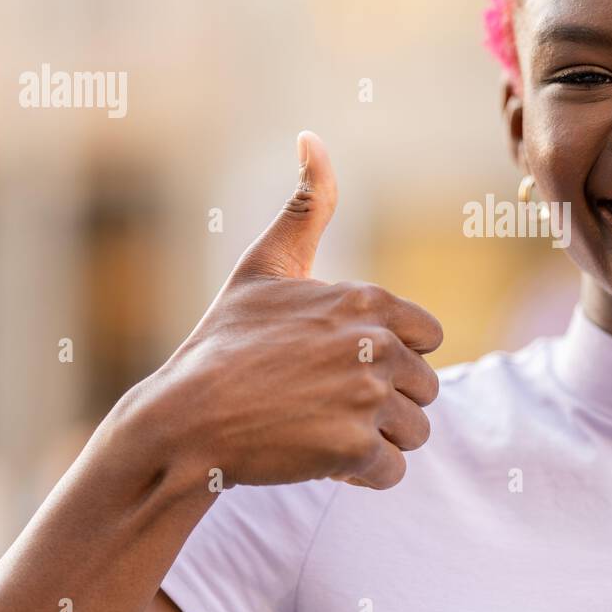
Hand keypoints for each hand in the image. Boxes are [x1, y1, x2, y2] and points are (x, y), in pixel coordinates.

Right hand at [115, 131, 442, 490]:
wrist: (181, 418)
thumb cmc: (223, 342)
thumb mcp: (264, 265)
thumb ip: (306, 205)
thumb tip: (312, 135)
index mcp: (369, 300)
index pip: (430, 337)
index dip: (393, 356)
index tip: (346, 364)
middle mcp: (377, 343)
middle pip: (426, 387)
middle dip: (386, 402)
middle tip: (327, 403)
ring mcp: (367, 396)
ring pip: (415, 432)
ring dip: (378, 440)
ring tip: (325, 430)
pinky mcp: (353, 448)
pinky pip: (393, 472)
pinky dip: (362, 475)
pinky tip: (320, 459)